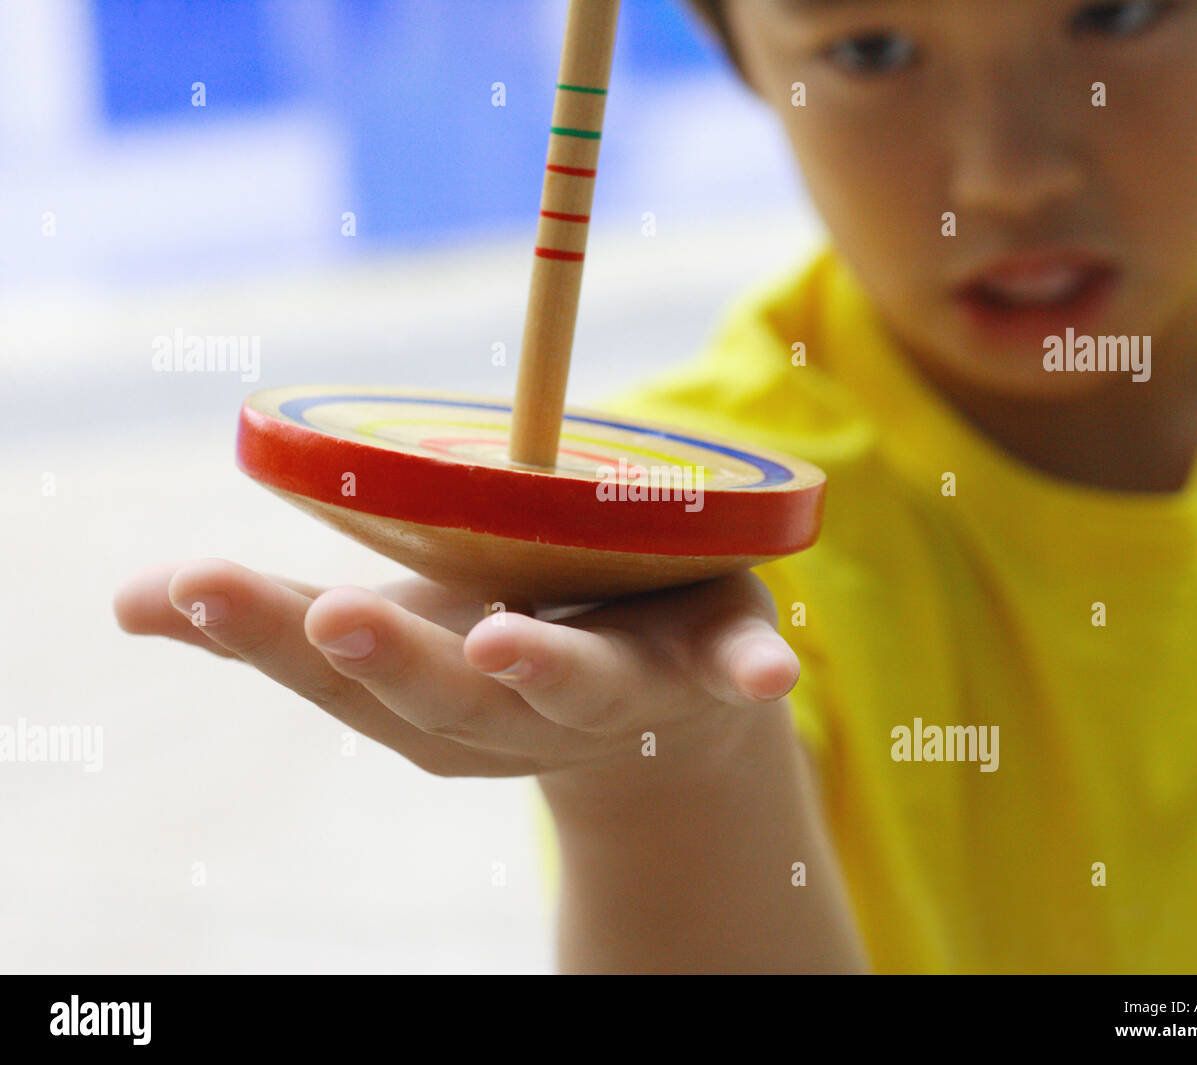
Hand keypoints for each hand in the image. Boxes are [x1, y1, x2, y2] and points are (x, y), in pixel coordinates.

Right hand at [112, 560, 800, 780]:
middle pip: (444, 700)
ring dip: (541, 675)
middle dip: (387, 661)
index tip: (188, 584)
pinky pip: (731, 674)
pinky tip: (770, 674)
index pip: (330, 672)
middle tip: (329, 616)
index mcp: (425, 698)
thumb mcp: (392, 621)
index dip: (258, 634)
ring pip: (578, 694)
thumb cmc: (498, 644)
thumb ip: (274, 615)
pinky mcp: (706, 669)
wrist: (649, 707)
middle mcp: (514, 715)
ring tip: (497, 642)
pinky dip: (745, 674)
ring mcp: (616, 701)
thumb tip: (127, 600)